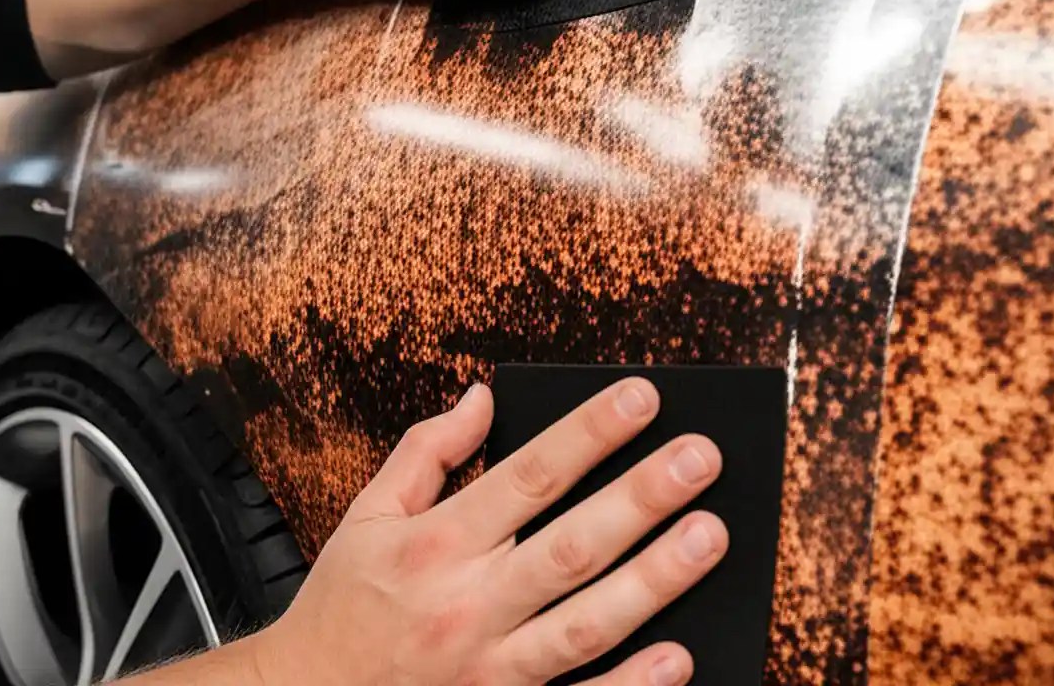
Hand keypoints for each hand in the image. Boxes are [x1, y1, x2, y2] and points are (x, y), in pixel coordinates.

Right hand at [256, 379, 727, 684]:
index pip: (529, 474)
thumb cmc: (344, 604)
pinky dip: (629, 685)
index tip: (643, 397)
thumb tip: (481, 398)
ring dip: (653, 581)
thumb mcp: (368, 514)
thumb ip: (426, 452)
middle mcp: (468, 601)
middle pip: (571, 544)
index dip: (590, 432)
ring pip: (586, 622)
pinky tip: (679, 657)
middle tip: (702, 457)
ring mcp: (490, 666)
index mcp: (437, 542)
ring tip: (709, 536)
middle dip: (641, 497)